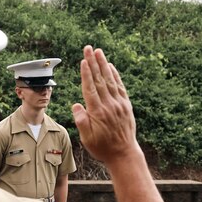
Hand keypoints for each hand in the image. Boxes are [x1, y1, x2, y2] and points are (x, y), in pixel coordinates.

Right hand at [72, 45, 140, 163]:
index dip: (86, 73)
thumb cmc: (101, 147)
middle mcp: (109, 105)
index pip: (90, 88)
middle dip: (94, 63)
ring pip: (110, 80)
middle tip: (89, 48)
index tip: (83, 61)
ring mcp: (119, 104)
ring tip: (99, 52)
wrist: (123, 153)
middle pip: (99, 79)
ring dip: (104, 64)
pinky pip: (120, 87)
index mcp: (97, 112)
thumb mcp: (87, 138)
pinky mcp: (126, 105)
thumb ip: (81, 121)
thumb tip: (76, 105)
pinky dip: (115, 75)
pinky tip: (110, 67)